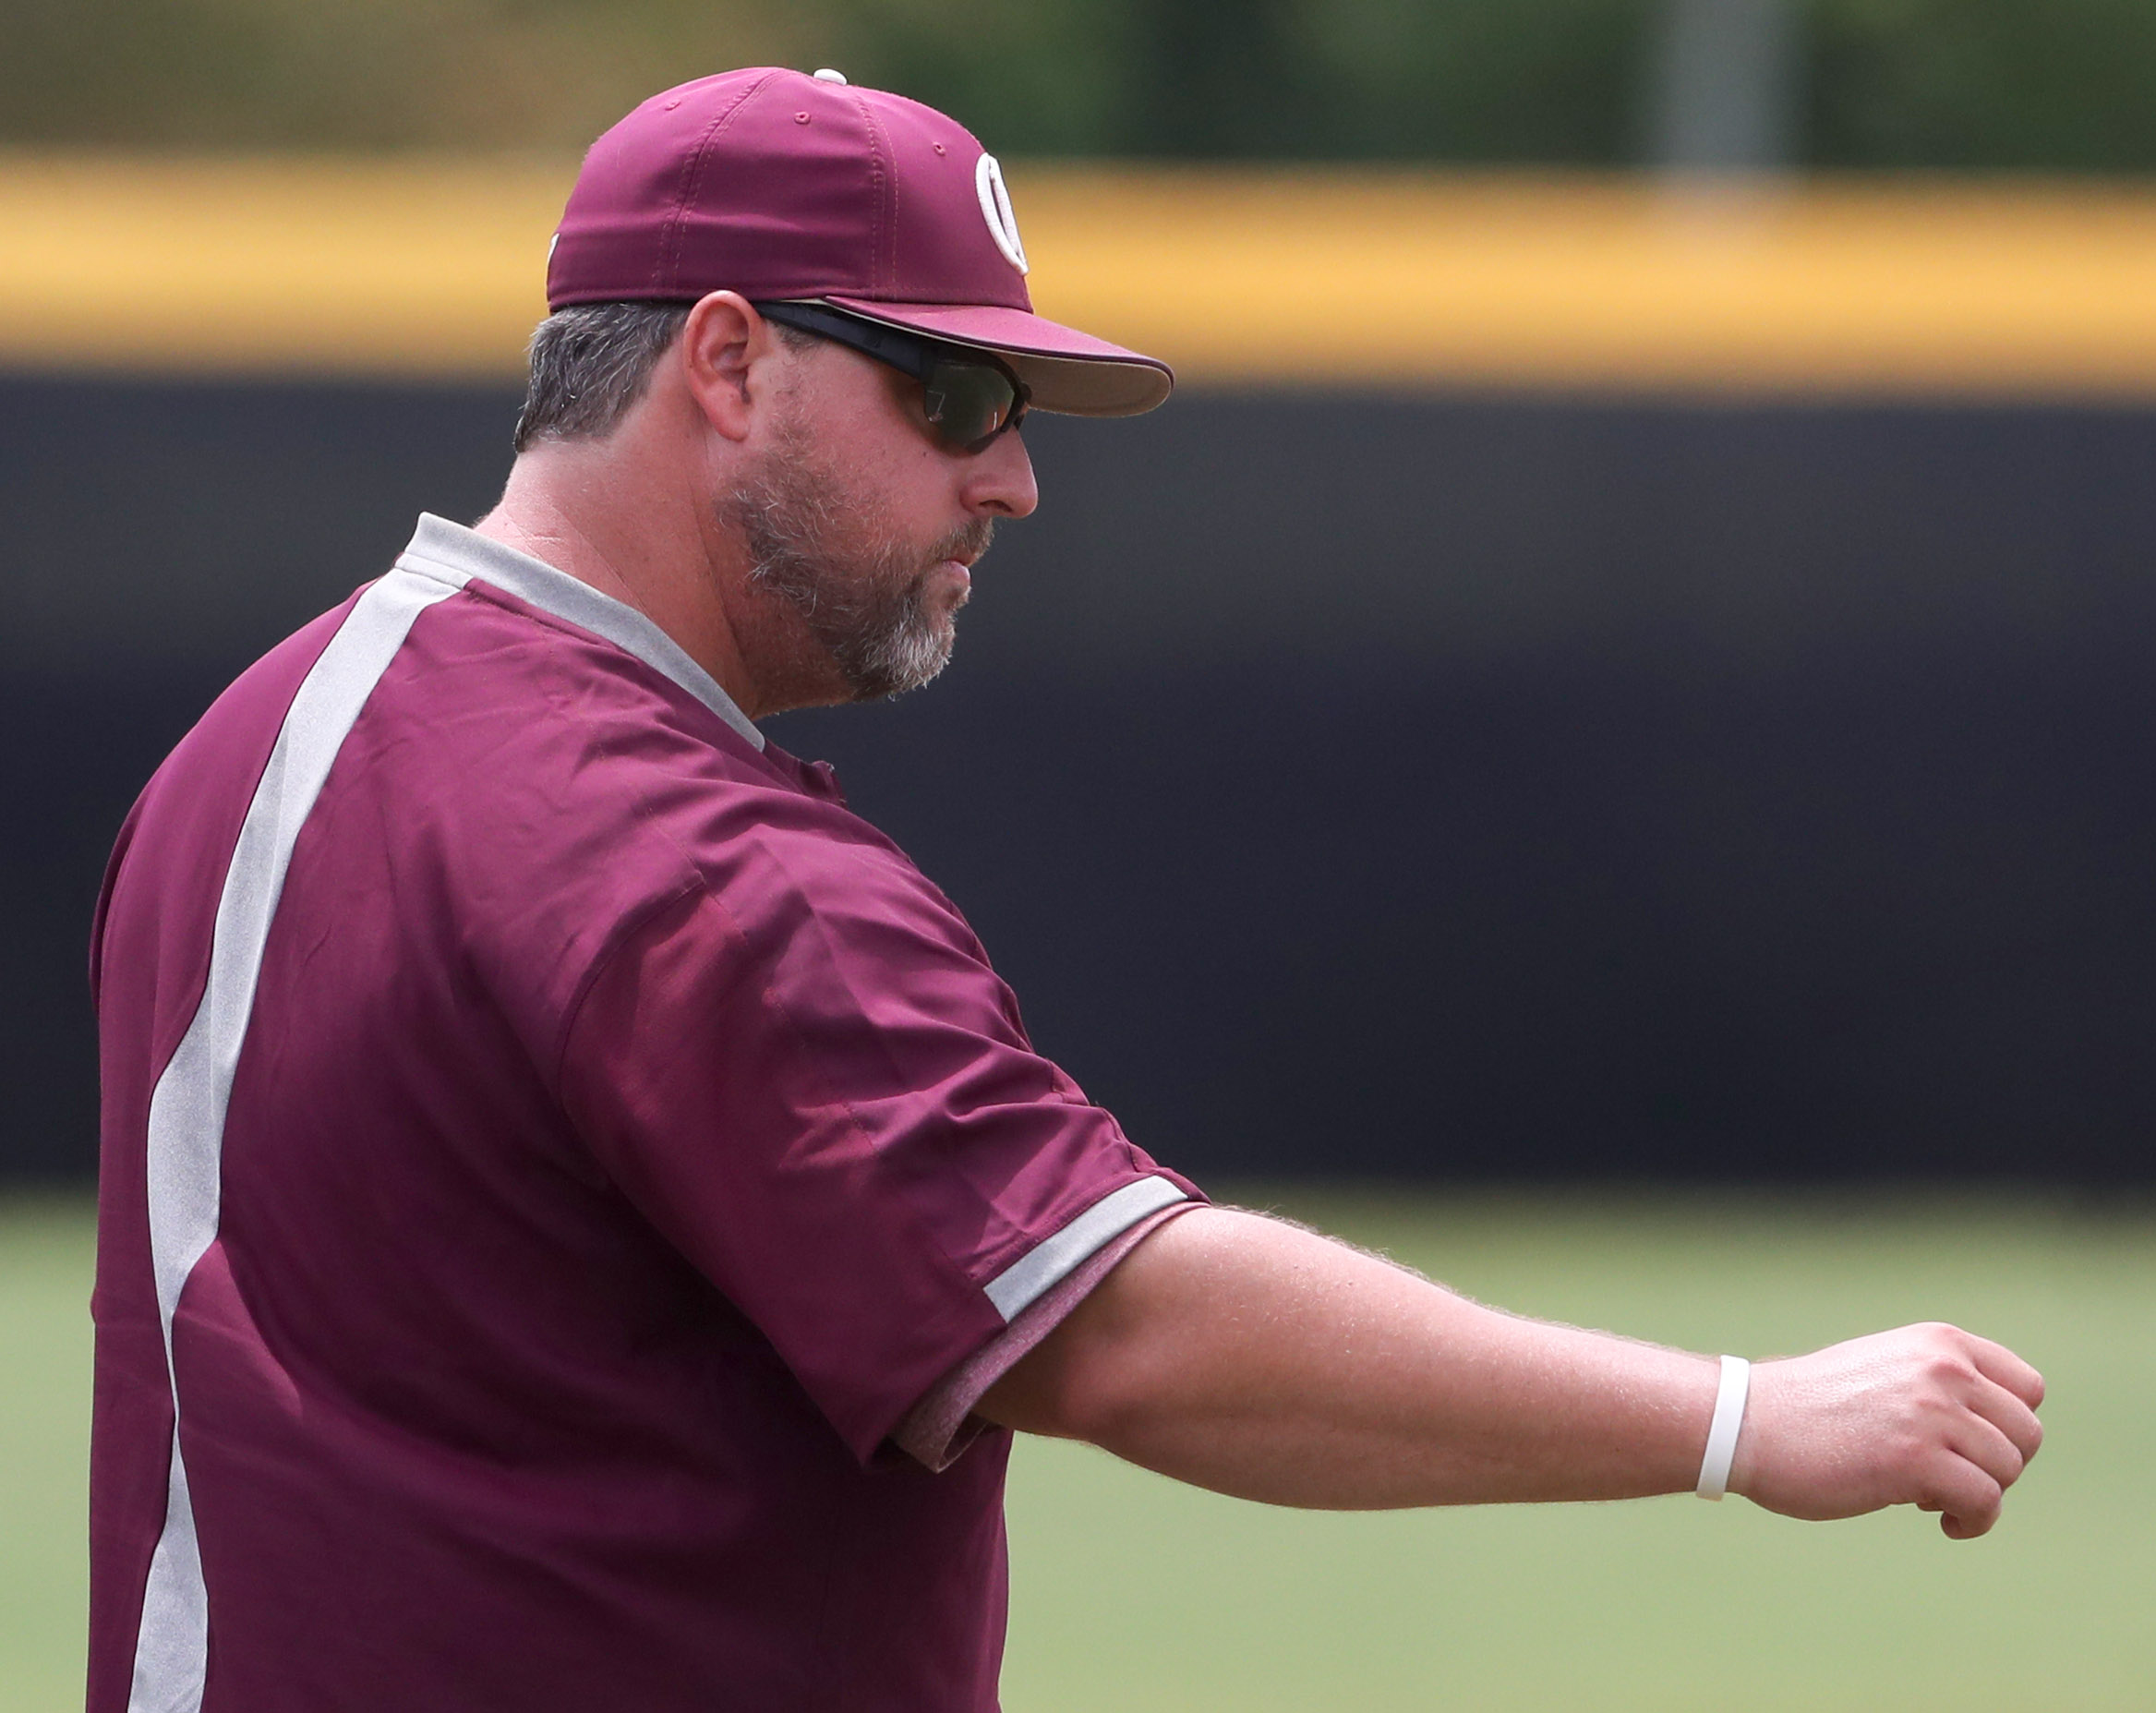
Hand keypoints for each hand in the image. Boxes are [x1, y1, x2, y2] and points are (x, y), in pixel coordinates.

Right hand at [1729, 1323, 2043, 1537]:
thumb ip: (1939, 1384)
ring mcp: (1931, 1413)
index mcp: (1939, 1342)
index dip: (2008, 1426)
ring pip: (2008, 1470)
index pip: (2028, 1388)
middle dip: (1997, 1466)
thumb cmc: (1811, 1406)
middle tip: (1951, 1477)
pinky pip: (1985, 1502)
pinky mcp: (1915, 1460)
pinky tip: (1940, 1521)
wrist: (1748, 1422)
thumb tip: (1997, 1434)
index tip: (1971, 1446)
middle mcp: (1943, 1369)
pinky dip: (1972, 1522)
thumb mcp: (1887, 1369)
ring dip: (1980, 1496)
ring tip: (1934, 1498)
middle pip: (2026, 1434)